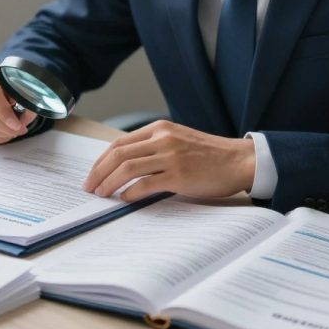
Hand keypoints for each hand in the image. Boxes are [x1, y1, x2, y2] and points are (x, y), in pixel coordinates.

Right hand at [0, 65, 37, 143]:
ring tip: (13, 131)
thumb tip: (22, 120)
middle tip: (20, 130)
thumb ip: (26, 102)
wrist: (2, 87)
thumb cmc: (14, 87)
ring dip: (2, 134)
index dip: (5, 113)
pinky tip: (4, 134)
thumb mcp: (24, 87)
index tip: (17, 125)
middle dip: (6, 128)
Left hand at [82, 120, 255, 201]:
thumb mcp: (178, 140)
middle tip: (89, 187)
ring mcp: (171, 156)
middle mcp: (162, 138)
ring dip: (109, 183)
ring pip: (127, 168)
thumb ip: (154, 147)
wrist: (239, 161)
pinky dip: (130, 192)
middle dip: (98, 172)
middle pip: (118, 154)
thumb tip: (125, 166)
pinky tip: (123, 199)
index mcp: (159, 128)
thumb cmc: (210, 155)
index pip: (119, 142)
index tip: (92, 173)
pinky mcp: (179, 175)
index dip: (101, 159)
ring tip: (101, 194)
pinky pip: (145, 183)